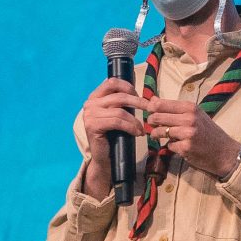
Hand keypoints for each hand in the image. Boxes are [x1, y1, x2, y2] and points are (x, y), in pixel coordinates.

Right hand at [76, 77, 146, 198]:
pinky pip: (117, 122)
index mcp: (94, 97)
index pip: (112, 82)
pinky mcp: (92, 126)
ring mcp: (89, 115)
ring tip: (142, 128)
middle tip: (150, 109)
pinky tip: (137, 133)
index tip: (140, 96)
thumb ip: (122, 103)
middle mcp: (90, 103)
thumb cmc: (113, 135)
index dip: (128, 86)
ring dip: (135, 120)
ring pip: (120, 111)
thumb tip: (140, 93)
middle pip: (119, 96)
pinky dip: (131, 127)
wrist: (104, 158)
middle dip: (138, 102)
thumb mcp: (117, 114)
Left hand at [140, 95, 240, 180]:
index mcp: (190, 107)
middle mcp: (189, 118)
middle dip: (151, 122)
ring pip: (160, 131)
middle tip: (153, 126)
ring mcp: (187, 133)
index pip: (161, 104)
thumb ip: (175, 108)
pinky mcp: (185, 148)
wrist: (225, 152)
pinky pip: (169, 145)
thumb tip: (152, 99)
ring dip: (156, 135)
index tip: (149, 112)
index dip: (150, 108)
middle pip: (157, 117)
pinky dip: (171, 146)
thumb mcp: (195, 115)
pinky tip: (178, 146)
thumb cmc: (209, 132)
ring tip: (158, 135)